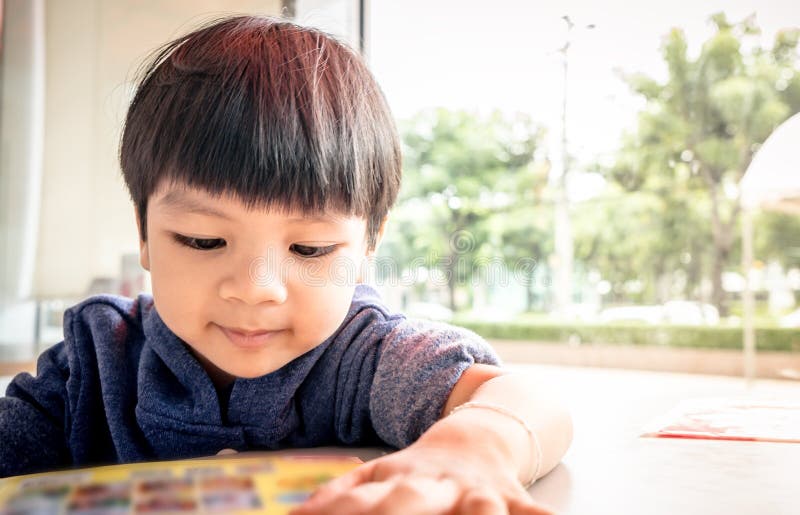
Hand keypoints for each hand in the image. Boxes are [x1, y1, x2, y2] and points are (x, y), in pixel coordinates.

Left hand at [289, 442, 553, 514]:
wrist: (480, 433)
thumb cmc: (424, 467)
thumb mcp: (380, 474)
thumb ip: (342, 493)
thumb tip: (297, 511)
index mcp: (397, 481)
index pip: (357, 500)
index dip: (333, 513)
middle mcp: (433, 486)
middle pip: (408, 502)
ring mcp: (475, 492)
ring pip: (478, 508)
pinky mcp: (512, 498)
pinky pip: (531, 513)